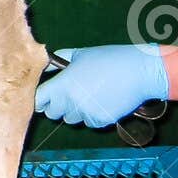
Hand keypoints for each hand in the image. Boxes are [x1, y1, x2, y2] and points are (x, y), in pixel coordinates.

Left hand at [34, 44, 170, 127]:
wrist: (139, 71)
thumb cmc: (109, 59)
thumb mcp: (80, 54)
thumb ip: (58, 61)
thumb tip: (44, 65)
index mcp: (62, 84)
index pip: (38, 100)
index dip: (39, 98)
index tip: (44, 96)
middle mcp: (71, 102)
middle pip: (52, 113)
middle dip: (57, 105)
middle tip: (69, 93)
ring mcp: (85, 113)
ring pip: (70, 119)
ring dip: (75, 111)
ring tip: (89, 94)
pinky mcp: (100, 121)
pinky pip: (88, 122)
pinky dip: (92, 115)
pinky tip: (102, 100)